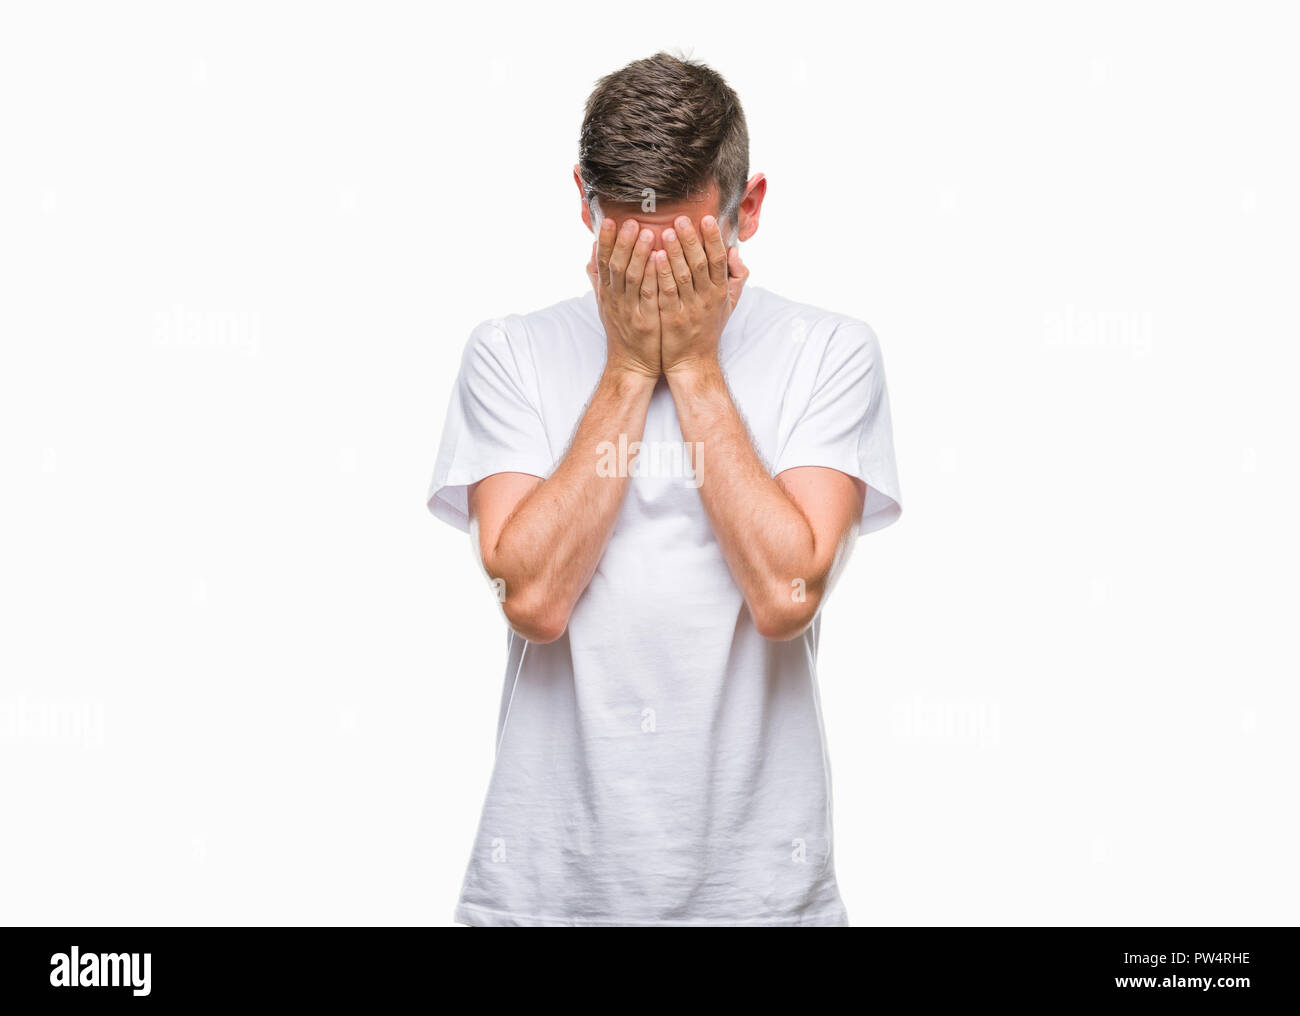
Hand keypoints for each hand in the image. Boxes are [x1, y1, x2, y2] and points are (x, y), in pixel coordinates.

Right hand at [586, 217, 660, 378]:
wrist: (631, 365)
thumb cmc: (623, 332)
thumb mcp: (606, 304)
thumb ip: (599, 278)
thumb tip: (591, 252)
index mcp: (607, 293)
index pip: (603, 262)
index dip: (605, 241)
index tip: (608, 220)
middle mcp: (615, 300)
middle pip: (616, 266)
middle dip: (622, 242)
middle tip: (631, 221)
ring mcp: (630, 311)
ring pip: (632, 278)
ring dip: (638, 254)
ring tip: (647, 233)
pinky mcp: (646, 322)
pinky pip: (648, 296)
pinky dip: (652, 277)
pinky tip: (660, 261)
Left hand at [654, 214, 748, 378]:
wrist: (694, 362)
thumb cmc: (708, 329)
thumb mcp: (729, 304)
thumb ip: (735, 277)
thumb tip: (735, 251)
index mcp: (720, 292)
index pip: (719, 260)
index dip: (713, 239)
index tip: (706, 219)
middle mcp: (707, 299)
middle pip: (701, 264)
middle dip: (691, 240)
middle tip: (681, 219)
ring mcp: (689, 309)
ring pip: (683, 276)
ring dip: (675, 253)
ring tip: (665, 232)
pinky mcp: (671, 319)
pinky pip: (666, 293)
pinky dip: (661, 275)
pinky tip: (655, 258)